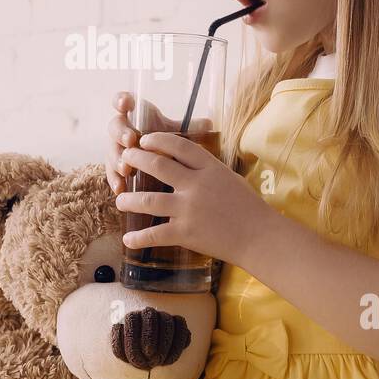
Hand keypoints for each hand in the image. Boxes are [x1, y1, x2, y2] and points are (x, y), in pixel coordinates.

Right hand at [104, 92, 210, 194]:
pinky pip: (110, 174)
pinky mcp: (115, 168)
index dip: (121, 100)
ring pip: (111, 151)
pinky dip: (114, 180)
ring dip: (117, 159)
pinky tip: (120, 188)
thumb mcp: (178, 135)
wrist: (162, 166)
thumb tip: (209, 124)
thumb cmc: (167, 144)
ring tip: (126, 169)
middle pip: (115, 127)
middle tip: (131, 140)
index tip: (127, 104)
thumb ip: (190, 129)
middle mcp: (123, 130)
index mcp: (136, 116)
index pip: (122, 101)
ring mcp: (117, 149)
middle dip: (121, 133)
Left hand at [114, 131, 277, 267]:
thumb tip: (185, 161)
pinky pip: (155, 234)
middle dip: (136, 160)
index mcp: (210, 168)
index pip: (179, 145)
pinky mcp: (185, 233)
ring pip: (148, 199)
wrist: (259, 238)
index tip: (145, 140)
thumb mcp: (229, 178)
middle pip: (158, 166)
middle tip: (124, 159)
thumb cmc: (248, 208)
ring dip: (128, 200)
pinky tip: (127, 238)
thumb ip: (207, 169)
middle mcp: (196, 185)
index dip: (158, 140)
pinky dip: (138, 237)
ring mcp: (189, 209)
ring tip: (119, 200)